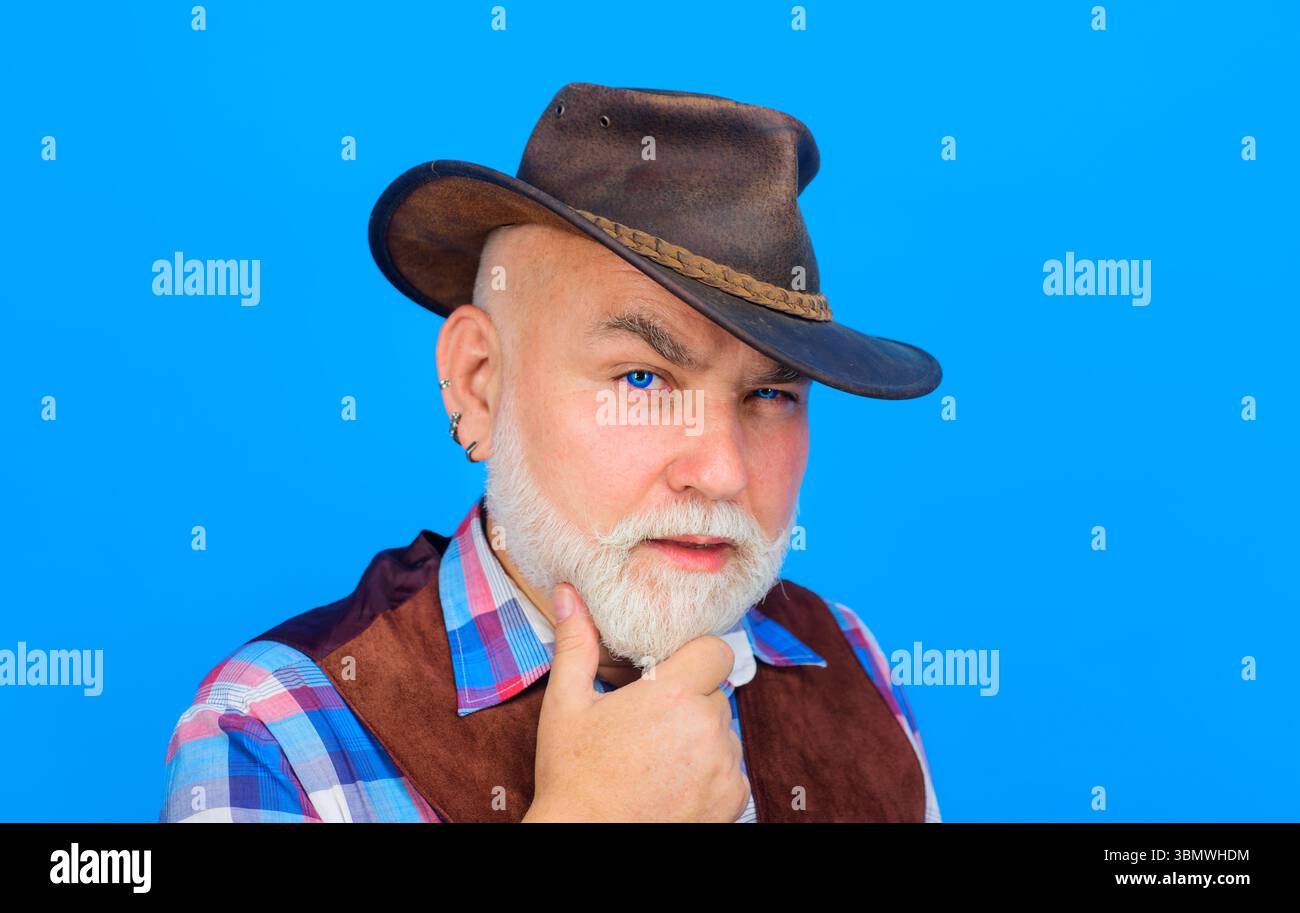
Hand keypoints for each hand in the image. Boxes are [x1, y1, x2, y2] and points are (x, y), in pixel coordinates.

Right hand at [522, 583, 749, 821]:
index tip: (669, 675)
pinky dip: (709, 774)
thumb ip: (577, 644)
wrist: (584, 841)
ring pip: (723, 733)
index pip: (715, 651)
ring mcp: (725, 768)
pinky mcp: (733, 801)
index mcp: (674, 694)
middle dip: (688, 702)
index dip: (694, 658)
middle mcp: (708, 728)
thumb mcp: (566, 705)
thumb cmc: (572, 775)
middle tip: (647, 725)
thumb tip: (569, 592)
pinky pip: (731, 770)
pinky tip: (671, 785)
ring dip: (699, 739)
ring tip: (655, 759)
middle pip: (715, 694)